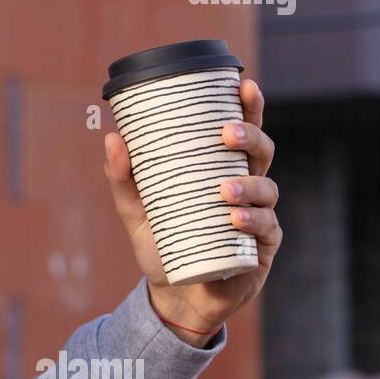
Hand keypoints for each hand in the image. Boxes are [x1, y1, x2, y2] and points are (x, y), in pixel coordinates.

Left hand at [103, 78, 281, 345]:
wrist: (174, 294)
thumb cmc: (161, 243)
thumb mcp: (134, 210)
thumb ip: (122, 178)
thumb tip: (111, 137)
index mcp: (222, 169)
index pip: (242, 131)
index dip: (250, 107)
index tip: (244, 84)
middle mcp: (247, 187)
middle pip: (261, 152)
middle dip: (250, 138)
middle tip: (226, 135)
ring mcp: (258, 216)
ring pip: (267, 189)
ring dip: (249, 186)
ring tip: (224, 192)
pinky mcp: (262, 248)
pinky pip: (266, 229)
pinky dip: (253, 221)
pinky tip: (235, 220)